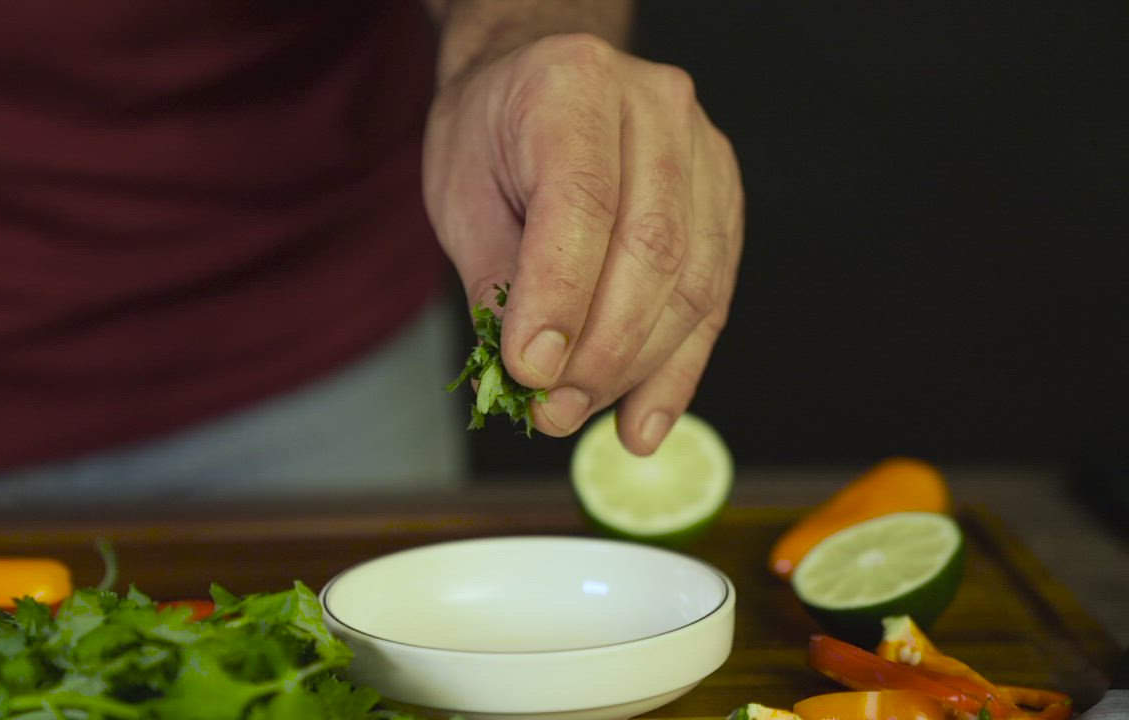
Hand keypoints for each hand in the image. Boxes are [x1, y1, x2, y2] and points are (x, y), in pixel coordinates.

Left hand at [423, 33, 742, 454]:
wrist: (538, 86)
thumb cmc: (493, 135)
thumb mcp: (460, 192)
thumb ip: (495, 272)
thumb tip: (534, 366)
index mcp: (574, 85)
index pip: (582, 201)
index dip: (560, 297)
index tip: (531, 370)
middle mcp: (656, 107)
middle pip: (653, 248)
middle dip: (603, 349)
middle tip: (555, 409)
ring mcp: (703, 151)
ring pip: (694, 281)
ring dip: (640, 368)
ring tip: (586, 415)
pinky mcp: (725, 199)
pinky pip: (714, 296)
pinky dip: (678, 368)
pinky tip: (644, 418)